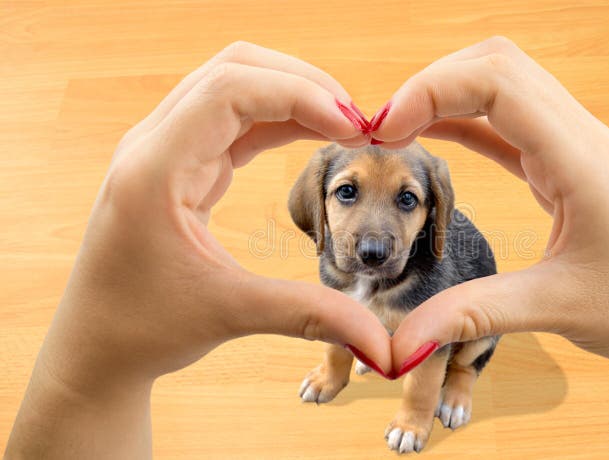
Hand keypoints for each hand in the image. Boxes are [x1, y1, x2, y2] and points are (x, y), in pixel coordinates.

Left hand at [6, 42, 389, 458]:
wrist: (97, 347)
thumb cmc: (144, 328)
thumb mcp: (230, 314)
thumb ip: (309, 314)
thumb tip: (382, 344)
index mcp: (154, 168)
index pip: (231, 90)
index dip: (300, 96)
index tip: (354, 129)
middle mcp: (154, 145)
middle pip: (234, 70)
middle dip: (303, 85)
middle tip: (358, 123)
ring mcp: (164, 149)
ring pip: (234, 86)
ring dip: (292, 97)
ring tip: (345, 127)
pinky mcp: (179, 164)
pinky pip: (233, 119)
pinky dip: (278, 120)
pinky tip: (314, 136)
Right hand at [373, 37, 608, 457]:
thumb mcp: (557, 308)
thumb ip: (473, 315)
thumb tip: (397, 346)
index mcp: (582, 159)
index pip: (499, 82)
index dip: (431, 89)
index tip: (384, 129)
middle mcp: (580, 138)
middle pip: (497, 65)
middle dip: (431, 82)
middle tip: (382, 127)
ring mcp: (575, 148)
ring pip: (504, 85)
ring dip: (447, 95)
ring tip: (396, 130)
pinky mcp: (568, 167)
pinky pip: (509, 123)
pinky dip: (465, 120)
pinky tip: (433, 135)